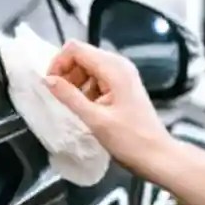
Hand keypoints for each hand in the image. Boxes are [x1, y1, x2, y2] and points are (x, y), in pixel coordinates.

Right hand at [44, 40, 174, 174]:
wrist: (158, 156)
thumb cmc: (130, 140)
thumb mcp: (95, 119)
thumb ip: (69, 97)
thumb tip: (47, 80)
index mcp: (114, 68)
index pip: (75, 49)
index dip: (58, 63)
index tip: (50, 85)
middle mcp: (119, 65)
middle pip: (82, 55)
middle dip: (66, 73)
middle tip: (60, 97)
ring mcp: (123, 75)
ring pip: (88, 67)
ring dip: (76, 83)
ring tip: (75, 106)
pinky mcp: (123, 86)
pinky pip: (98, 78)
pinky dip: (87, 90)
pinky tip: (88, 108)